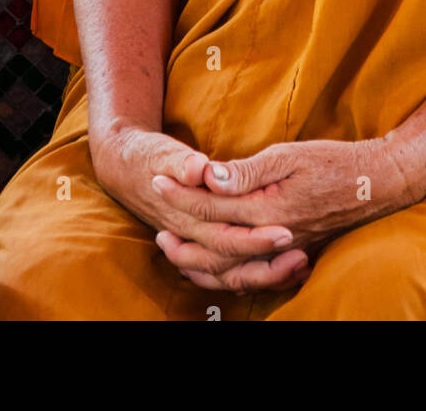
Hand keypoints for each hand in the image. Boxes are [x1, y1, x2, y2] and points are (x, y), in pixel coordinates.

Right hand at [91, 124, 310, 292]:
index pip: (225, 235)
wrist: (125, 166)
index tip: (287, 232)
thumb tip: (199, 169)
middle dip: (268, 264)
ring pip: (228, 274)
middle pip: (232, 263)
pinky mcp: (197, 241)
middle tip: (301, 255)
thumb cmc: (148, 155)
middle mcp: (189, 236)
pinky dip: (248, 275)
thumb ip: (182, 161)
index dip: (256, 237)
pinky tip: (275, 271)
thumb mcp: (165, 151)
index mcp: (185, 215)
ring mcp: (192, 242)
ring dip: (263, 275)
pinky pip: (222, 271)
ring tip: (297, 267)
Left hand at [151, 136, 415, 289]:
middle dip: (178, 222)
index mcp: (266, 209)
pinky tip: (205, 266)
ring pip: (225, 266)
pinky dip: (220, 275)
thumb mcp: (291, 155)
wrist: (376, 184)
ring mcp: (278, 250)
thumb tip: (210, 176)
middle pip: (211, 239)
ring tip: (168, 244)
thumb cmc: (335, 162)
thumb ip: (249, 171)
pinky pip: (246, 275)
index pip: (211, 204)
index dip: (180, 192)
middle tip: (152, 204)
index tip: (156, 178)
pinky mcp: (287, 254)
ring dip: (193, 257)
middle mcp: (269, 237)